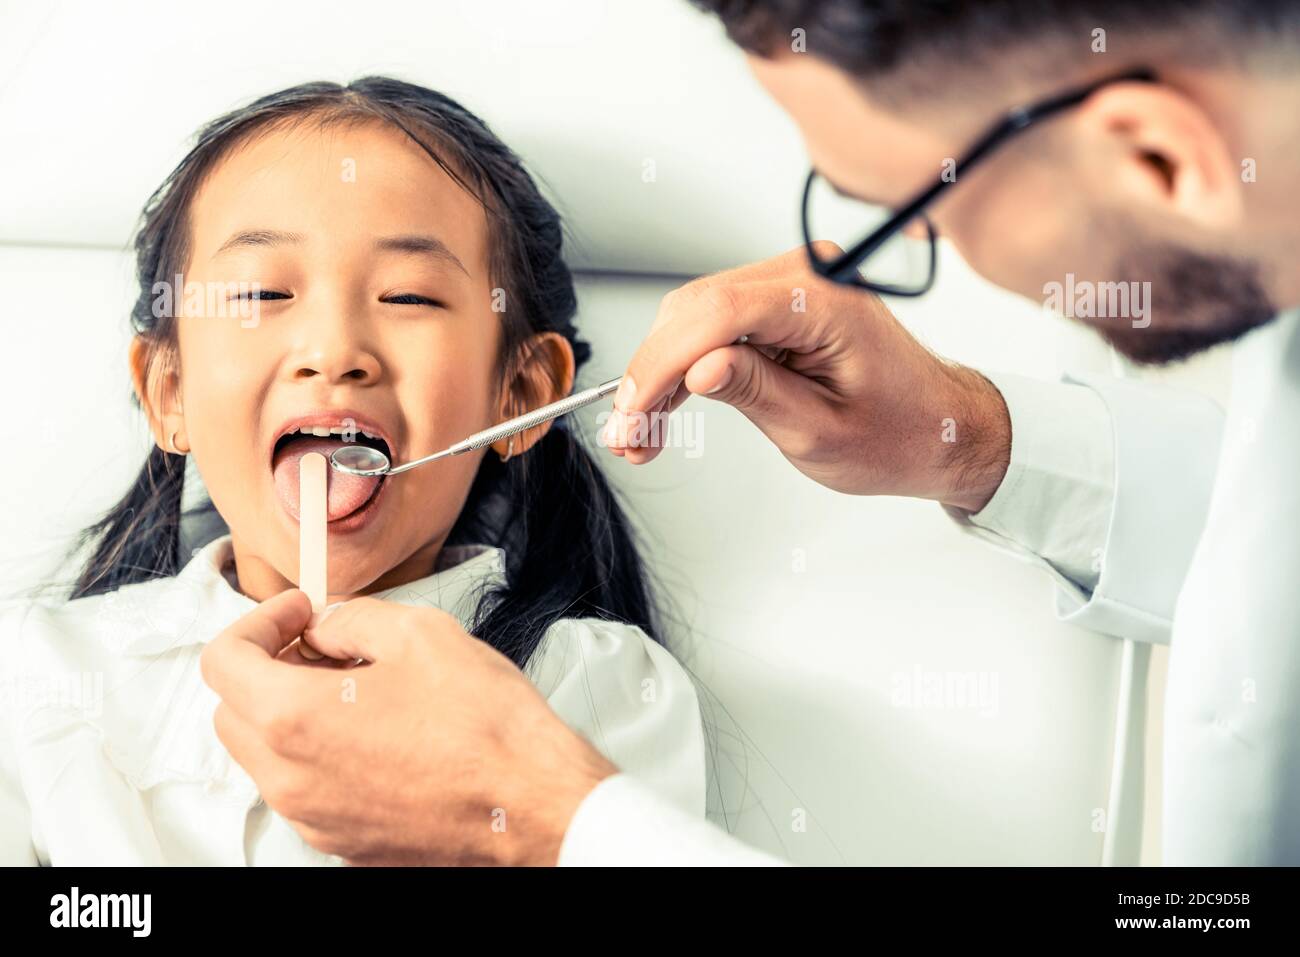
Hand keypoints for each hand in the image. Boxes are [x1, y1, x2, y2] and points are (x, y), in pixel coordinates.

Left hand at [200, 590, 615, 865]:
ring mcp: (314, 818)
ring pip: (267, 756)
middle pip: (232, 712)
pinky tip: (378, 733)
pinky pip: (305, 790)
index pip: (224, 661)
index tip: (298, 612)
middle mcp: (289, 779)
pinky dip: (319, 754)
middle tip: (321, 644)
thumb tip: (326, 624)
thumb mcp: (419, 634)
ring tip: (358, 689)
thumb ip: (351, 618)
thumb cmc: (486, 727)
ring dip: (291, 713)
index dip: (258, 622)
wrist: (533, 804)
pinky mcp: (343, 842)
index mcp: (293, 718)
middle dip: (267, 668)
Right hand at [601, 246, 1010, 511]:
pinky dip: (685, 368)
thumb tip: (698, 370)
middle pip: (696, 310)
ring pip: (695, 317)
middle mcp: (806, 278)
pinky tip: (663, 412)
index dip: (663, 363)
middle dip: (652, 374)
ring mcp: (792, 286)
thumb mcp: (821, 431)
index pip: (719, 314)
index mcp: (825, 302)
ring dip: (661, 375)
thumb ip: (756, 393)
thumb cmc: (900, 433)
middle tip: (627, 435)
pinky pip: (715, 326)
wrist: (939, 429)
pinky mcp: (781, 305)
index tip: (632, 412)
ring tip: (640, 436)